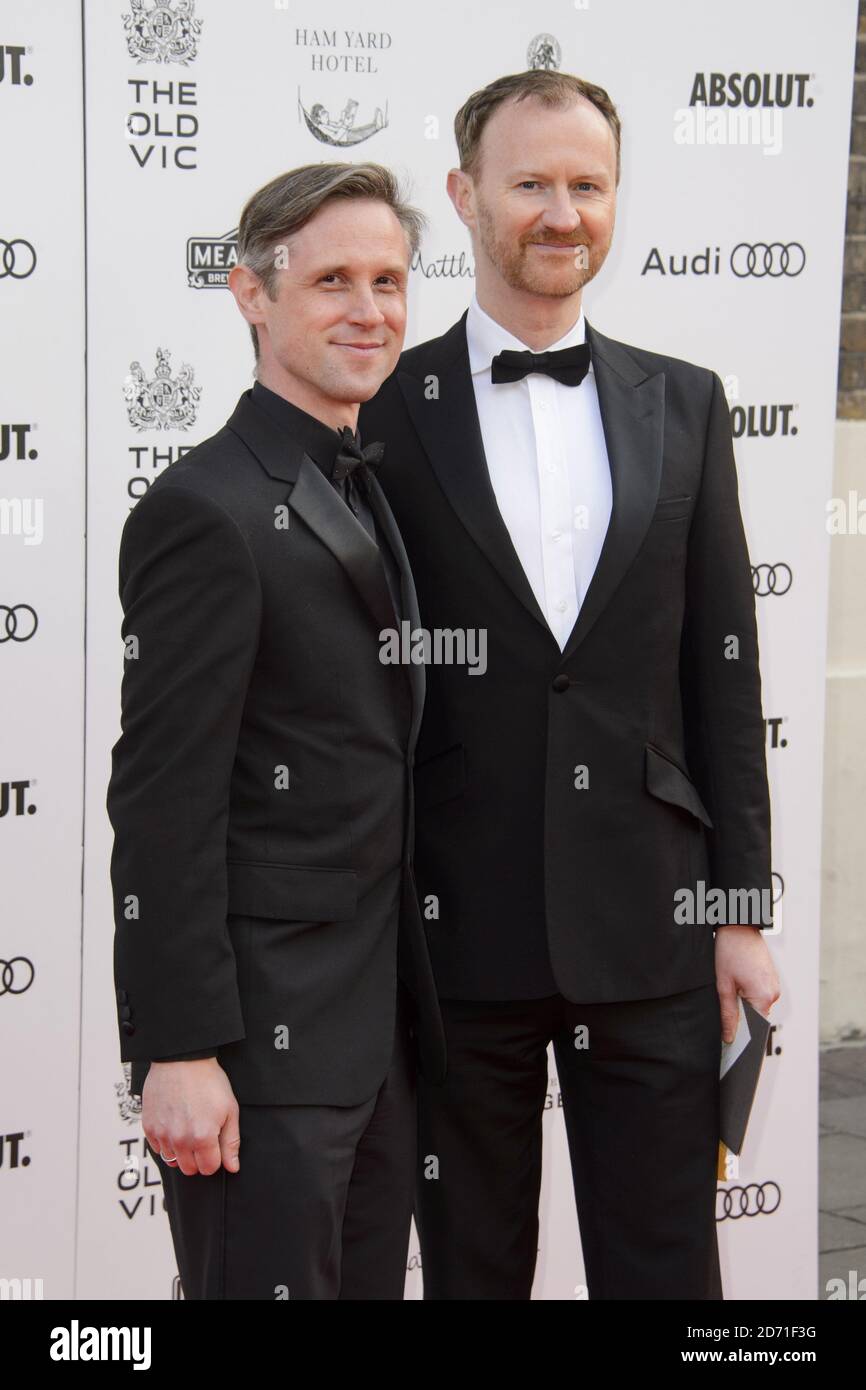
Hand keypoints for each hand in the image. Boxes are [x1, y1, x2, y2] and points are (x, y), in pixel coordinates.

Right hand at [142, 1058, 240, 1175]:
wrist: (181, 1059)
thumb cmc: (208, 1081)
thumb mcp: (230, 1109)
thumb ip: (231, 1142)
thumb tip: (232, 1167)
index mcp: (202, 1137)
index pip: (209, 1168)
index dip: (215, 1158)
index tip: (215, 1144)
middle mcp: (180, 1140)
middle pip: (189, 1169)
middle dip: (199, 1159)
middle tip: (203, 1138)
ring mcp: (162, 1134)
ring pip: (172, 1160)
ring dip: (181, 1152)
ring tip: (188, 1129)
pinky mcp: (149, 1127)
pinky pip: (157, 1148)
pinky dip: (166, 1142)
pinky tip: (175, 1125)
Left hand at [715, 925, 780, 1043]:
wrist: (738, 926)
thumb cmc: (729, 950)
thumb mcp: (723, 984)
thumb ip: (728, 1013)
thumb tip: (729, 1036)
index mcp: (763, 996)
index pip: (755, 1029)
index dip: (743, 1037)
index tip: (733, 1045)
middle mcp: (773, 992)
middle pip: (756, 1018)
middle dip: (742, 1019)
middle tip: (725, 1015)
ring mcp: (774, 985)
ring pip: (758, 1006)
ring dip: (744, 1005)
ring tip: (731, 991)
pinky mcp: (771, 978)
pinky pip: (760, 995)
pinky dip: (749, 995)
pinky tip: (737, 984)